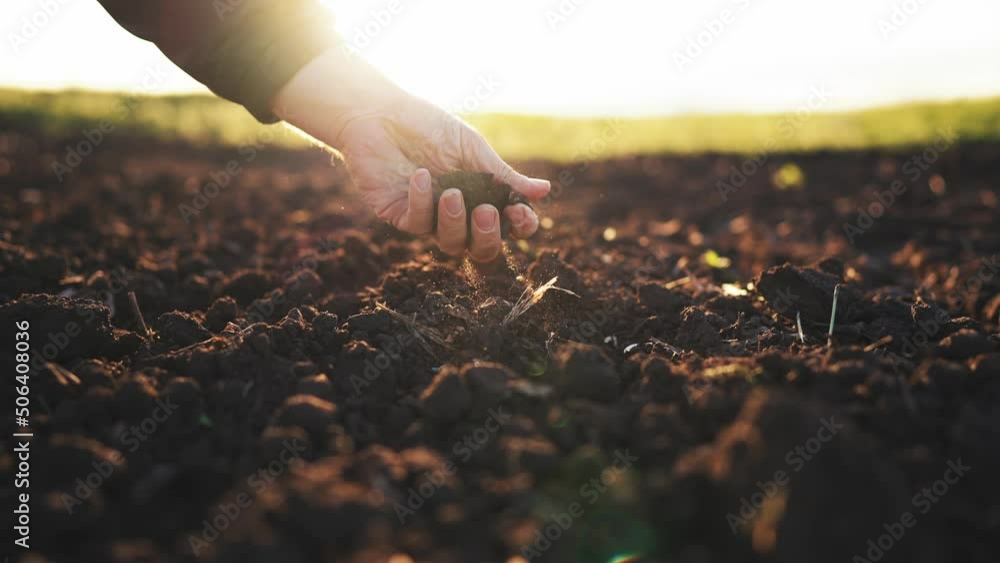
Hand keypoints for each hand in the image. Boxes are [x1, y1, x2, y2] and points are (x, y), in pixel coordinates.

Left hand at [272, 47, 550, 261]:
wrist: (380, 111)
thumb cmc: (429, 126)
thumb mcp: (473, 149)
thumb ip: (504, 175)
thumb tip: (545, 191)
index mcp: (481, 197)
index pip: (507, 227)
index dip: (518, 228)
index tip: (520, 213)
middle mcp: (457, 214)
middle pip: (480, 249)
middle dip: (487, 237)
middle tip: (487, 213)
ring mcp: (428, 217)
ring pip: (449, 243)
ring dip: (454, 222)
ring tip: (452, 193)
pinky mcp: (398, 214)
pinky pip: (416, 223)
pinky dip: (421, 202)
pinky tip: (420, 176)